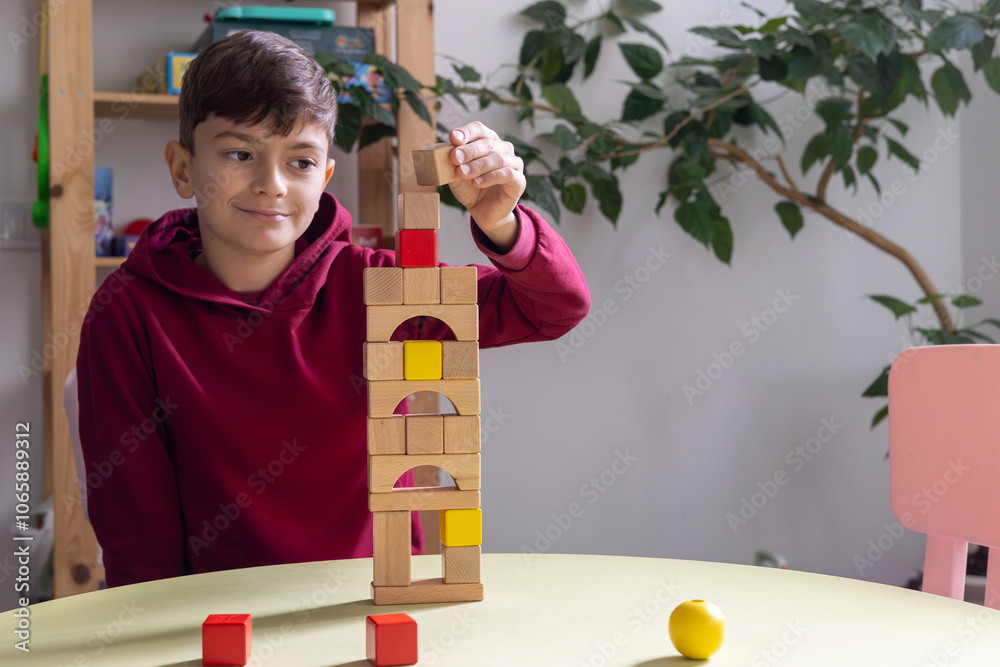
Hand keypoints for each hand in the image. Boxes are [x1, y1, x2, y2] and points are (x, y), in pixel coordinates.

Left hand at [447, 122, 524, 251]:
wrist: (483, 211)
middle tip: (454, 158)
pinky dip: (490, 177)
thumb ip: (453, 163)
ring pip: (498, 158)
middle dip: (469, 150)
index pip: (479, 129)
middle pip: (488, 143)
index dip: (467, 132)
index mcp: (488, 141)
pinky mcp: (519, 181)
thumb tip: (444, 151)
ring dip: (478, 165)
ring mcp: (514, 164)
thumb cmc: (471, 189)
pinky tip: (477, 182)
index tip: (453, 138)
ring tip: (462, 173)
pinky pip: (507, 174)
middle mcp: (504, 149)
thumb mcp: (456, 174)